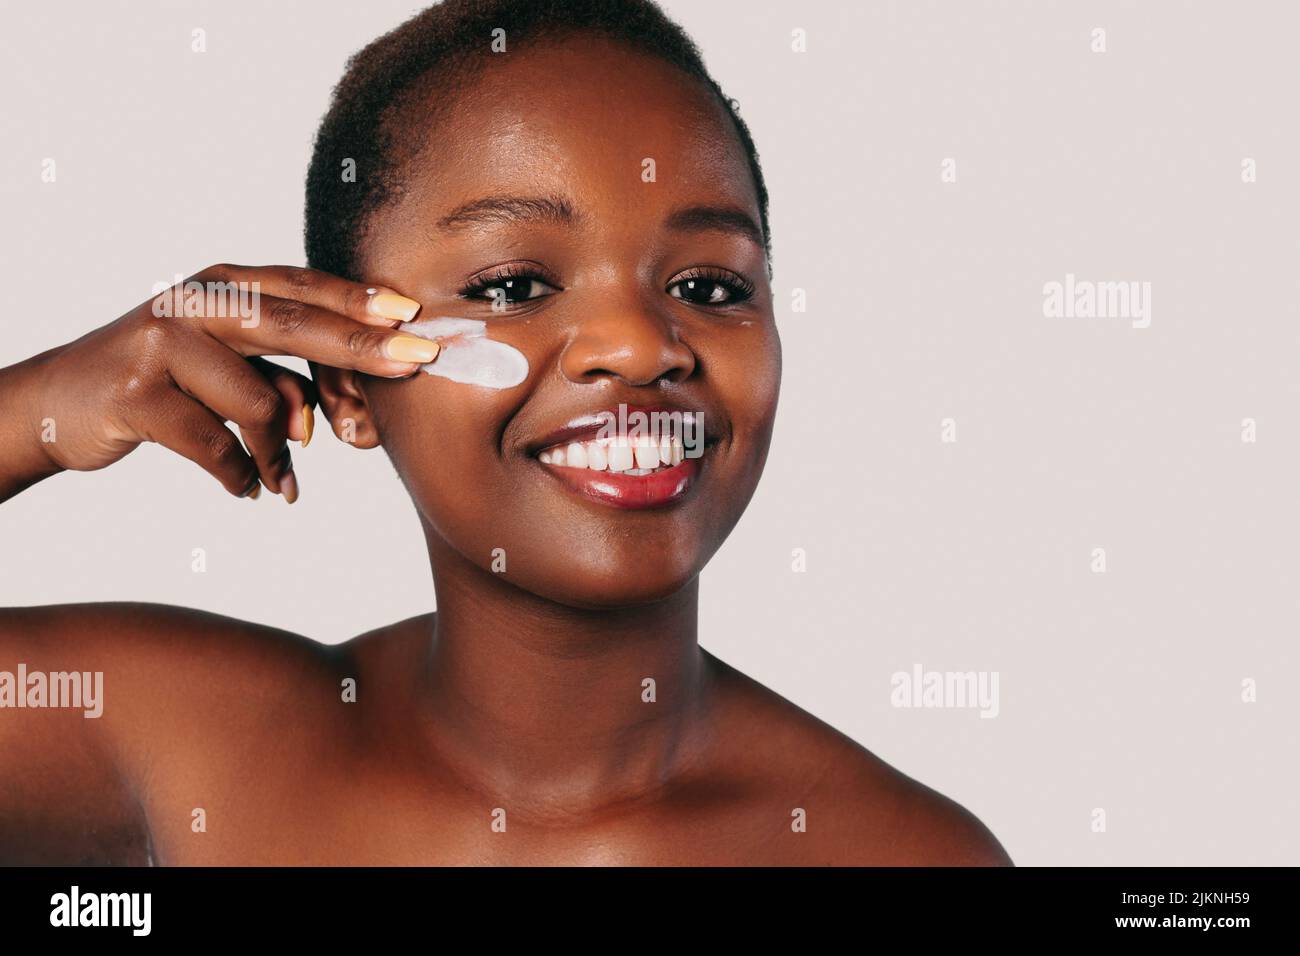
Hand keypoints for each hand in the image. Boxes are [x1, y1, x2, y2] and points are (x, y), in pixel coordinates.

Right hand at [16, 264, 438, 499]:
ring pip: (259, 400)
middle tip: (418, 364)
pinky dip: (240, 474)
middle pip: (294, 325)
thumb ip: (277, 379)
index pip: (302, 287)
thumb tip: (326, 427)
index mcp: (221, 286)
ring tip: (283, 479)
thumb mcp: (222, 367)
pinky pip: (216, 445)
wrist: (58, 403)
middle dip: (363, 348)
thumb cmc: (161, 382)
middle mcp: (193, 303)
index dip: (360, 302)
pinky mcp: (136, 395)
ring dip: (281, 453)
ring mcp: (160, 344)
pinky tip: (245, 488)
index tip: (415, 317)